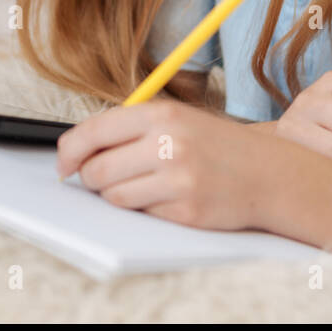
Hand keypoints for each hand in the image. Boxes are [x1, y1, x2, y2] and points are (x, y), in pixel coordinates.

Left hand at [55, 98, 268, 230]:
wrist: (268, 173)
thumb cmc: (216, 145)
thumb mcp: (176, 120)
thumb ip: (130, 129)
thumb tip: (77, 152)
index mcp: (161, 115)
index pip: (94, 131)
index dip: (70, 150)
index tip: (63, 162)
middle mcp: (168, 145)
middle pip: (97, 171)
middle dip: (92, 178)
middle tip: (105, 177)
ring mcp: (177, 180)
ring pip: (114, 197)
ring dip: (118, 195)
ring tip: (143, 185)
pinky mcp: (185, 212)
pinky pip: (142, 215)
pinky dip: (147, 209)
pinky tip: (169, 197)